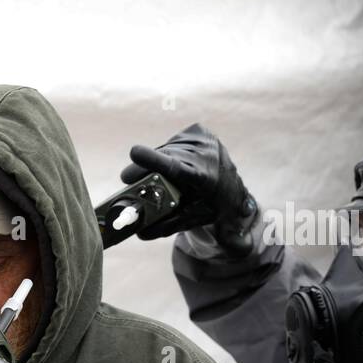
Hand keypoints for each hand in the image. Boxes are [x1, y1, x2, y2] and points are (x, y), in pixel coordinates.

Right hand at [121, 123, 256, 255]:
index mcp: (205, 179)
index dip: (154, 161)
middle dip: (142, 169)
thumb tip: (137, 231)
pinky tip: (178, 162)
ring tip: (168, 175)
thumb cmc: (207, 208)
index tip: (134, 153)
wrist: (234, 192)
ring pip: (164, 149)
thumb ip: (163, 226)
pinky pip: (172, 143)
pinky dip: (168, 154)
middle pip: (163, 159)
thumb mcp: (189, 220)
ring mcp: (203, 140)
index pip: (177, 168)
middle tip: (128, 179)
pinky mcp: (198, 130)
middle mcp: (206, 155)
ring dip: (157, 162)